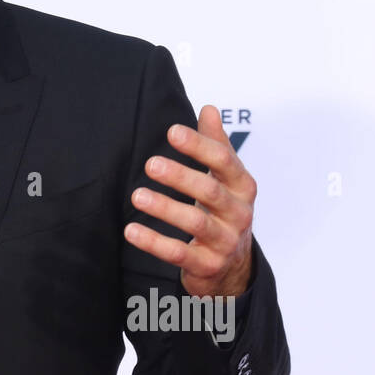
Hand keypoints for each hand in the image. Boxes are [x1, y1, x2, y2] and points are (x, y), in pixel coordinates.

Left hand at [124, 105, 255, 297]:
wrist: (233, 266)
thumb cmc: (223, 210)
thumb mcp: (225, 179)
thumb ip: (216, 144)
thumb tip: (208, 109)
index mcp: (243, 186)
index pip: (223, 161)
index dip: (199, 145)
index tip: (172, 132)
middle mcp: (239, 214)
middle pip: (210, 192)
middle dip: (180, 177)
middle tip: (150, 164)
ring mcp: (225, 242)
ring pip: (195, 223)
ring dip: (165, 208)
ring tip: (137, 195)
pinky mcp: (208, 266)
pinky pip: (178, 253)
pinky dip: (154, 242)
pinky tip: (132, 230)